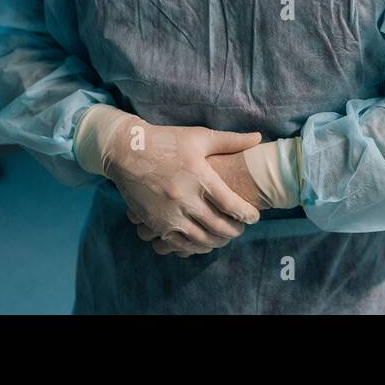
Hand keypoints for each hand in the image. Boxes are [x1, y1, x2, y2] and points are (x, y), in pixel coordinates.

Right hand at [100, 118, 261, 254]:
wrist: (126, 151)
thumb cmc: (166, 140)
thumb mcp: (199, 137)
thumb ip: (230, 141)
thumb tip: (258, 138)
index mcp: (199, 176)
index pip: (230, 204)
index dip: (247, 214)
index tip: (254, 217)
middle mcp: (185, 197)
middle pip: (218, 226)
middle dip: (235, 231)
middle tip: (241, 229)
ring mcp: (168, 213)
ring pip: (200, 239)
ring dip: (217, 242)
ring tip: (225, 237)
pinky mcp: (154, 222)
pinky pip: (178, 244)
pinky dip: (194, 247)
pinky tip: (202, 243)